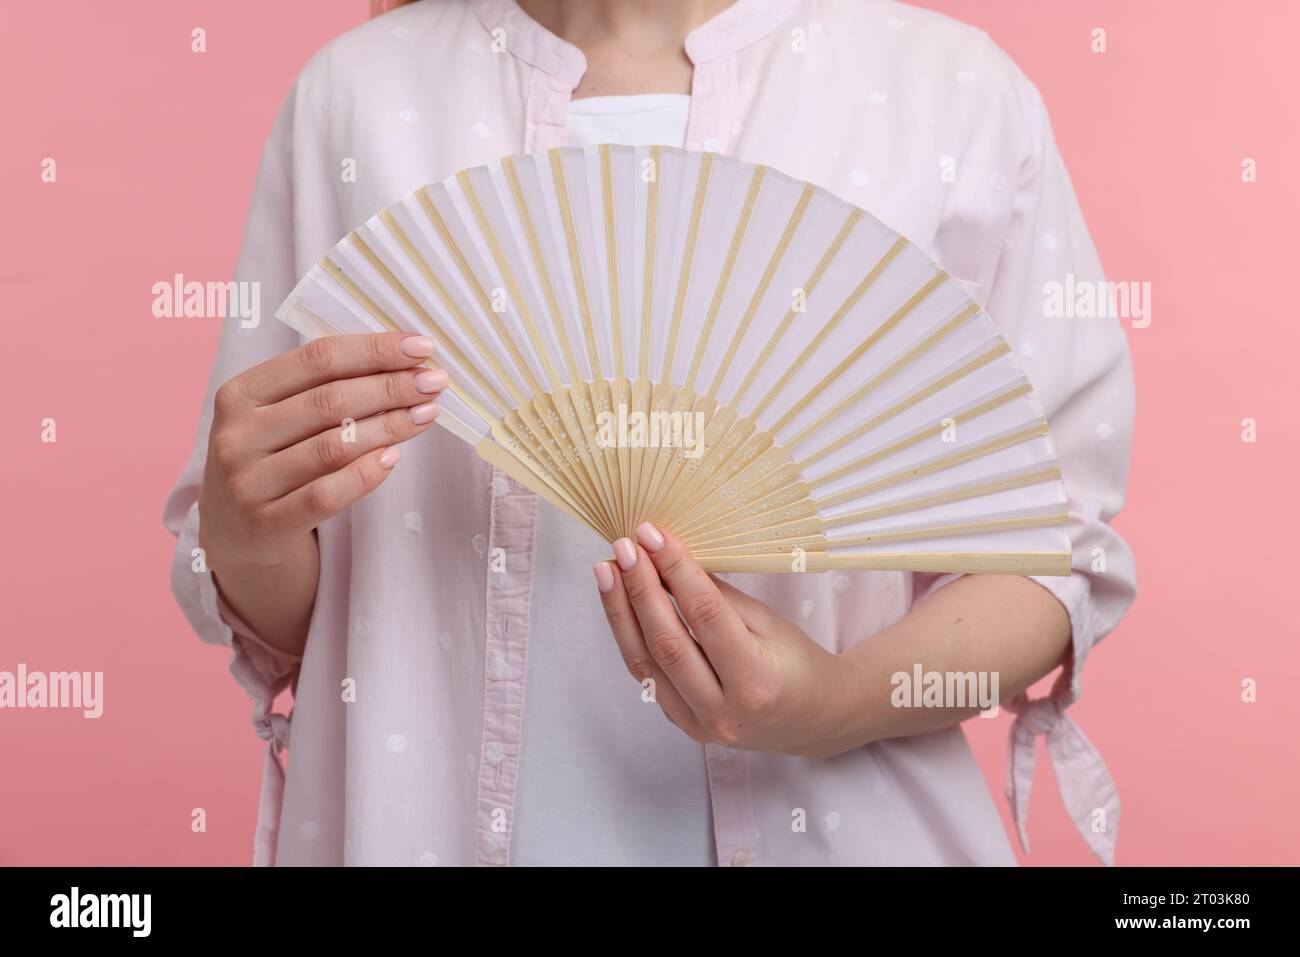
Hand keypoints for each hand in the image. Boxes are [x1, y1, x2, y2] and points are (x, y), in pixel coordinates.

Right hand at [198, 332, 446, 569]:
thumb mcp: (279, 418)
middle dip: (391, 387)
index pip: (316, 359)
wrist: (236, 534)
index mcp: (241, 394)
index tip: (422, 347)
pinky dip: (366, 474)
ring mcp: (247, 482)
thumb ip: (325, 389)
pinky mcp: (265, 524)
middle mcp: (237, 435)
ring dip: (390, 426)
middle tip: (435, 382)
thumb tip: (405, 365)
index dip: (373, 350)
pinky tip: (395, 457)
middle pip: (329, 400)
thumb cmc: (272, 462)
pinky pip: (326, 495)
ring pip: (332, 446)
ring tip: (427, 414)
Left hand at [594, 524, 853, 757]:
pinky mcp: (682, 724)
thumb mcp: (768, 624)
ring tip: (606, 570)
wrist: (813, 719)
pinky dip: (629, 635)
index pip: (706, 615)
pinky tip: (619, 603)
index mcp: (757, 683)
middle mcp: (724, 712)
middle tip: (625, 546)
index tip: (654, 535)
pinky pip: (647, 676)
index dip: (676, 570)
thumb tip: (669, 559)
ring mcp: (699, 725)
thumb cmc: (797, 664)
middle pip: (668, 642)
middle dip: (640, 588)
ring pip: (645, 662)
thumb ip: (718, 597)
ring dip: (620, 611)